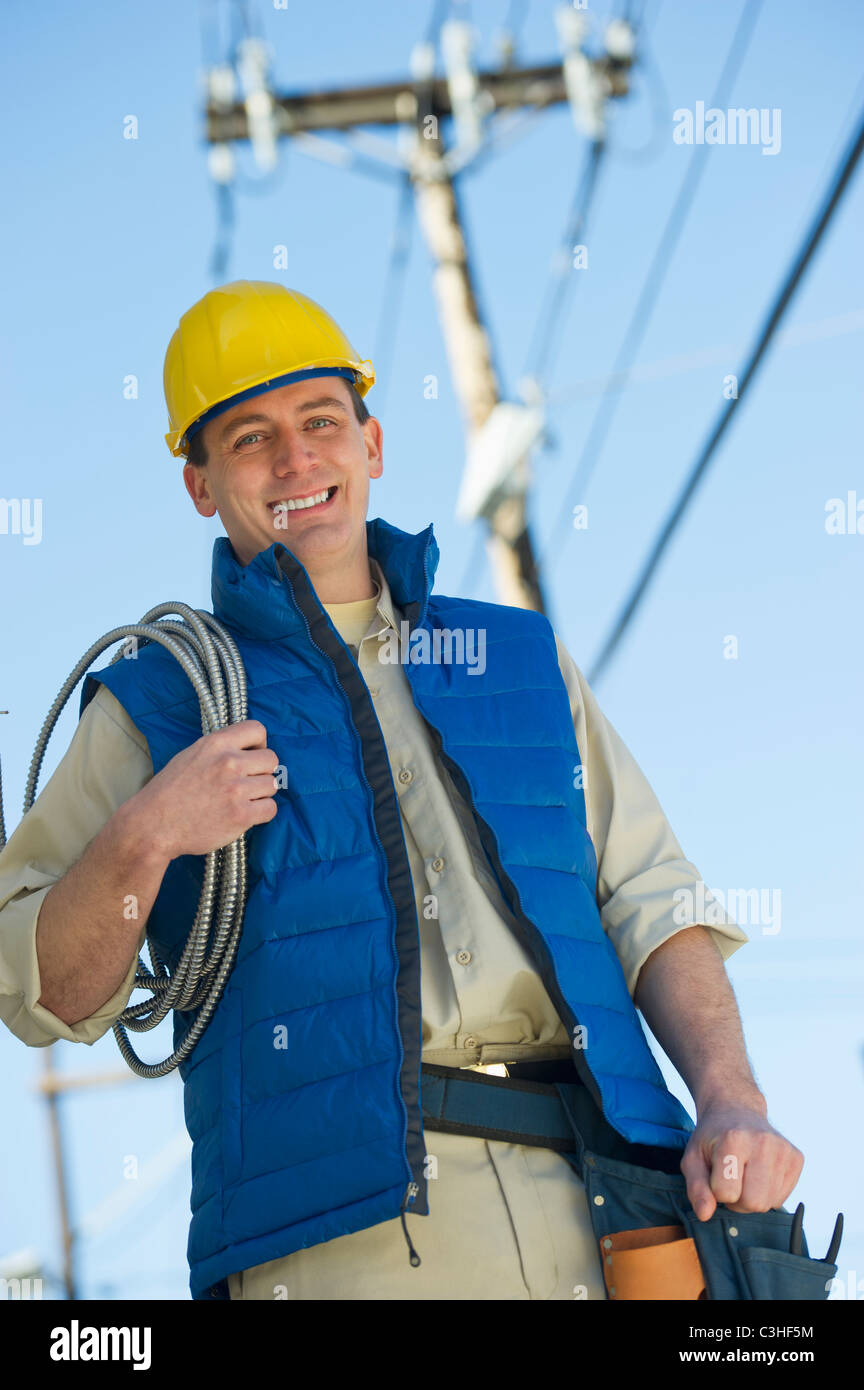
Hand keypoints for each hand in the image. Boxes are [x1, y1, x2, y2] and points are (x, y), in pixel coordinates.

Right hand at [131, 719, 279, 859]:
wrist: (153, 825)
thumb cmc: (170, 791)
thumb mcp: (192, 755)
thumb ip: (221, 749)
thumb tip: (250, 750)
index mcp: (216, 743)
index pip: (258, 729)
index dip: (259, 745)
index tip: (251, 757)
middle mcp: (228, 762)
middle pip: (271, 759)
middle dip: (262, 772)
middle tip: (245, 783)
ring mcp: (236, 789)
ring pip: (272, 785)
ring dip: (260, 794)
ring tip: (240, 801)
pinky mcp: (241, 815)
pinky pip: (270, 808)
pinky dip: (260, 813)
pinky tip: (243, 815)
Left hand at [680, 1100, 803, 1220]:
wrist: (737, 1110)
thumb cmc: (713, 1138)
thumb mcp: (693, 1159)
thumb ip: (696, 1188)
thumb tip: (705, 1214)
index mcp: (734, 1140)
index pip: (726, 1193)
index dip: (717, 1191)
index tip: (716, 1175)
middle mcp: (763, 1143)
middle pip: (754, 1203)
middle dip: (738, 1199)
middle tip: (731, 1179)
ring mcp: (784, 1150)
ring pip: (769, 1204)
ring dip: (753, 1197)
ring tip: (745, 1175)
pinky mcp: (797, 1158)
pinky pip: (782, 1198)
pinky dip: (768, 1193)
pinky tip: (759, 1173)